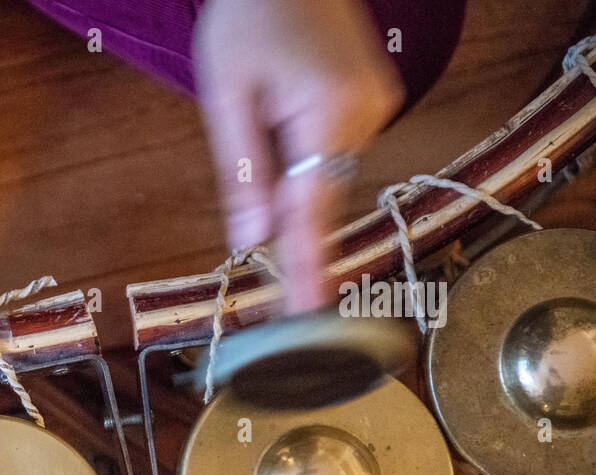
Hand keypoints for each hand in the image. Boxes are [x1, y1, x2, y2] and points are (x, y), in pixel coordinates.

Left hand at [194, 0, 402, 311]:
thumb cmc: (246, 17)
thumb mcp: (226, 94)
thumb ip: (242, 172)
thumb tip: (251, 241)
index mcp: (330, 110)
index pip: (315, 208)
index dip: (307, 267)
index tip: (306, 315)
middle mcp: (367, 113)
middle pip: (321, 195)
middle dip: (287, 225)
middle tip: (267, 264)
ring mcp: (377, 106)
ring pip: (325, 176)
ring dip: (291, 184)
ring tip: (259, 130)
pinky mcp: (373, 101)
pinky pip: (333, 153)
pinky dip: (304, 162)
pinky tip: (279, 127)